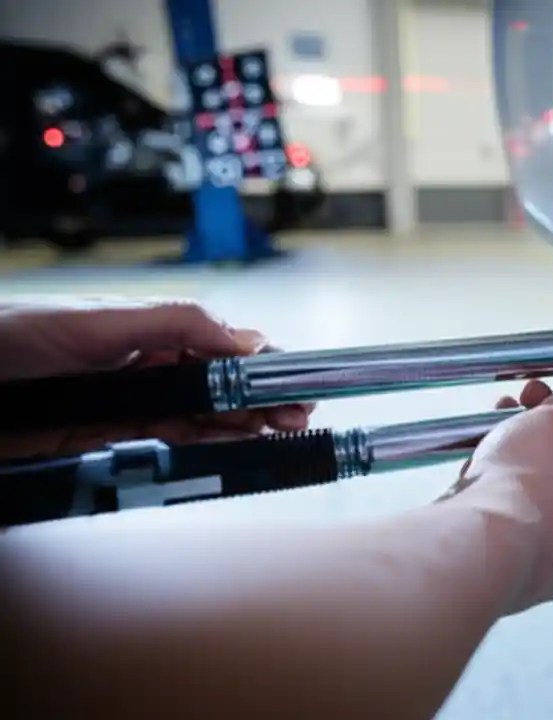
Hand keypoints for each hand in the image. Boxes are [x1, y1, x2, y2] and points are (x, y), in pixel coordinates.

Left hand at [0, 298, 313, 458]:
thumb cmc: (10, 335)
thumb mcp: (99, 320)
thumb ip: (173, 322)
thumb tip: (243, 338)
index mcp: (149, 331)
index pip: (223, 347)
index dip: (262, 366)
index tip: (294, 382)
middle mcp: (146, 368)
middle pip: (221, 389)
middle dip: (263, 402)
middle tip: (297, 419)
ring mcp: (130, 406)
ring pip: (203, 421)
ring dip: (244, 429)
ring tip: (279, 438)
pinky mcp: (106, 442)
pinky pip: (167, 449)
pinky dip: (204, 452)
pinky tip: (233, 454)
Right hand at [444, 376, 552, 614]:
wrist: (479, 547)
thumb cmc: (524, 489)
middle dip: (549, 432)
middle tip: (527, 409)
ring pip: (544, 498)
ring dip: (522, 462)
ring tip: (495, 435)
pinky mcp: (523, 576)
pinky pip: (517, 527)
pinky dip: (503, 501)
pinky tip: (481, 479)